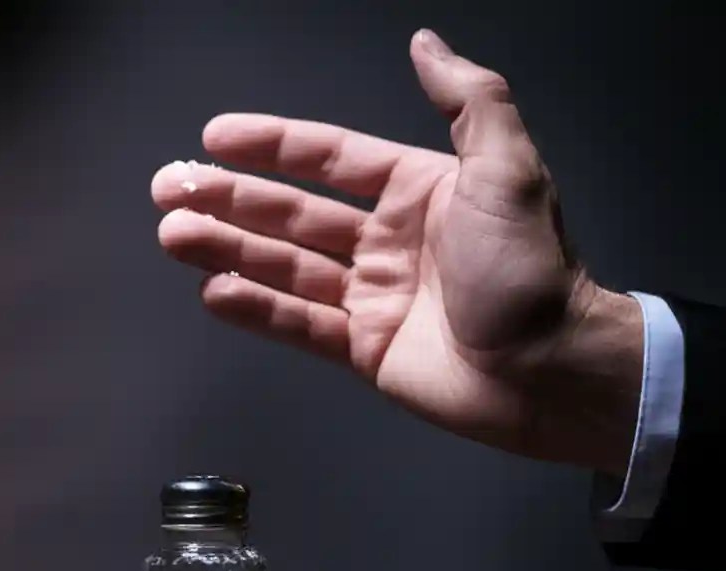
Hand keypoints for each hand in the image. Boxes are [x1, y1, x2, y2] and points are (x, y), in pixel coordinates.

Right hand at [151, 30, 641, 475]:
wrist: (556, 373)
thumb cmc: (531, 270)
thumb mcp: (508, 171)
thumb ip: (468, 101)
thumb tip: (424, 43)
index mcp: (416, 191)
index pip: (329, 159)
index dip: (271, 145)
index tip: (215, 136)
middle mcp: (386, 239)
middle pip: (292, 212)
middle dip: (229, 199)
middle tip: (169, 188)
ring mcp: (371, 296)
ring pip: (284, 266)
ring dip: (228, 249)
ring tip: (173, 236)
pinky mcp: (364, 348)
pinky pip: (299, 324)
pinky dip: (255, 309)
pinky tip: (213, 291)